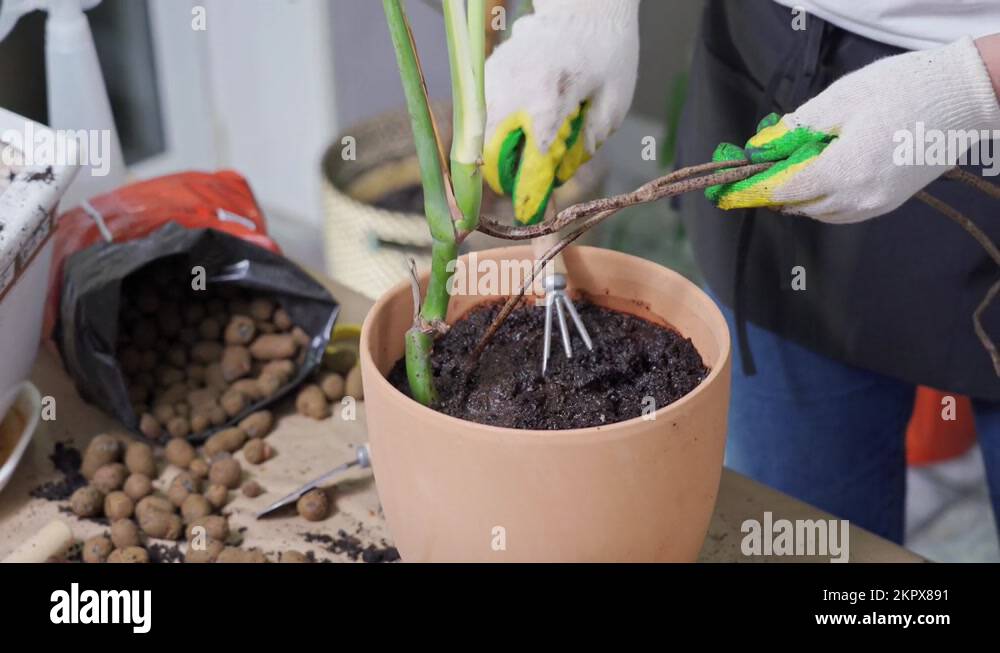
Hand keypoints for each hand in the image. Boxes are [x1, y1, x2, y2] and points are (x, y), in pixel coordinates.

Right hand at [483, 0, 639, 223]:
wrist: (584, 4)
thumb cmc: (607, 50)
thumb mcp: (613, 101)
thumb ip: (588, 142)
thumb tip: (560, 172)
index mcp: (547, 100)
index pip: (530, 162)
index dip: (528, 193)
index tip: (528, 214)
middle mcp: (512, 90)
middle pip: (488, 153)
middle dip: (500, 178)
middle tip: (518, 188)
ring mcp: (494, 79)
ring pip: (476, 134)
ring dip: (493, 155)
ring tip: (516, 162)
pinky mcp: (488, 72)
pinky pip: (480, 114)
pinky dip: (491, 131)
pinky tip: (513, 133)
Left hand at [707, 37, 999, 223]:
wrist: (963, 99)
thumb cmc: (902, 90)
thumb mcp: (839, 101)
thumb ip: (796, 130)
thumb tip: (760, 148)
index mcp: (843, 172)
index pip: (783, 191)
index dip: (751, 191)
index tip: (725, 192)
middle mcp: (857, 199)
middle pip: (797, 205)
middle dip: (772, 191)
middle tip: (753, 173)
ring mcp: (874, 206)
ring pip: (818, 212)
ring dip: (797, 196)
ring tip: (789, 168)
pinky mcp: (887, 204)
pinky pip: (841, 211)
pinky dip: (821, 198)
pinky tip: (818, 175)